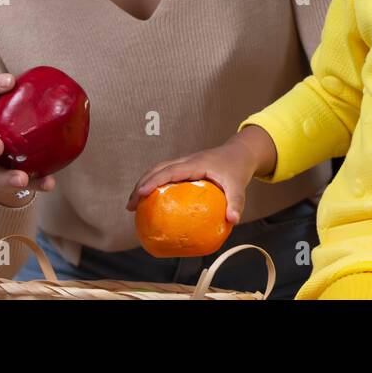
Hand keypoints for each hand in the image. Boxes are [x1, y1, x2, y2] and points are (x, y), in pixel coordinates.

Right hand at [0, 73, 56, 207]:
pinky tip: (49, 184)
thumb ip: (48, 106)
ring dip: (5, 176)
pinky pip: (20, 186)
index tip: (10, 81)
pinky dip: (36, 184)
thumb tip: (82, 101)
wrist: (14, 162)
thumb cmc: (27, 126)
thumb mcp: (32, 113)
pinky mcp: (3, 183)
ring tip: (21, 179)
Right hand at [125, 138, 256, 224]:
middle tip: (130, 206)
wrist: (241, 152)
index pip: (170, 171)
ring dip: (143, 184)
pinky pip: (164, 174)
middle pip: (157, 169)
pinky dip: (153, 184)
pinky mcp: (184, 167)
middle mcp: (186, 161)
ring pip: (157, 170)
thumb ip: (236, 202)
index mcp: (196, 163)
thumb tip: (233, 220)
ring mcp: (184, 163)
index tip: (140, 194)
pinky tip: (151, 202)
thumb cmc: (238, 168)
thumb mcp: (239, 185)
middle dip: (141, 184)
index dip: (154, 181)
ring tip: (133, 205)